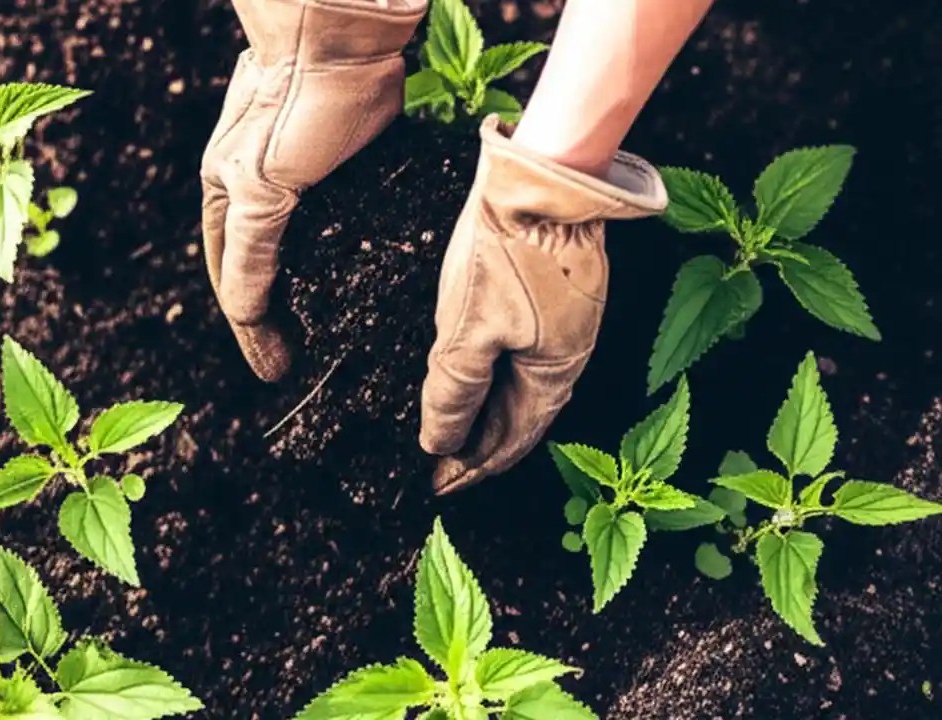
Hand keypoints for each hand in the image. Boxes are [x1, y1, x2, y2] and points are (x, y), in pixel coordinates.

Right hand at [200, 0, 425, 380]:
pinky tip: (363, 275)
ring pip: (300, 248)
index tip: (277, 371)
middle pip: (262, 268)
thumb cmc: (293, 103)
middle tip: (300, 358)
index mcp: (227, 194)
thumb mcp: (261, 187)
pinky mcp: (344, 162)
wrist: (341, 32)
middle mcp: (257, 188)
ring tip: (329, 329)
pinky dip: (344, 255)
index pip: (234, 281)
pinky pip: (342, 222)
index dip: (253, 330)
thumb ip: (251, 253)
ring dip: (309, 289)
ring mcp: (300, 177)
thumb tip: (246, 314)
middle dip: (275, 317)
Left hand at [419, 116, 667, 493]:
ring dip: (482, 409)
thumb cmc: (509, 250)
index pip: (509, 441)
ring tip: (448, 425)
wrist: (543, 173)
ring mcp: (559, 321)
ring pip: (516, 383)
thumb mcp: (470, 330)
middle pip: (516, 417)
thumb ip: (452, 391)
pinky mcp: (546, 290)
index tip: (436, 487)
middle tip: (436, 463)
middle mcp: (565, 354)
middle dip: (475, 444)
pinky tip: (467, 367)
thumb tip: (437, 443)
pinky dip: (488, 371)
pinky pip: (516, 349)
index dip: (471, 467)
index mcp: (554, 374)